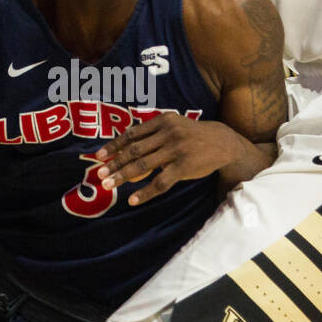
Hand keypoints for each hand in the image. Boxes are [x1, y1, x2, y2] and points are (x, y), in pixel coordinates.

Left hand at [95, 115, 247, 205]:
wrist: (222, 142)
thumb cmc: (192, 135)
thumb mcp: (173, 126)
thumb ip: (152, 135)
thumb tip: (125, 150)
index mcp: (162, 121)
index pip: (132, 134)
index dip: (114, 145)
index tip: (99, 156)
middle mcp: (168, 133)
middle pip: (134, 150)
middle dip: (114, 163)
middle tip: (99, 174)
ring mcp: (176, 150)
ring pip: (143, 166)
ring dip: (123, 176)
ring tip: (108, 185)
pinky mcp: (184, 167)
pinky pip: (160, 182)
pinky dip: (145, 192)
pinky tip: (133, 200)